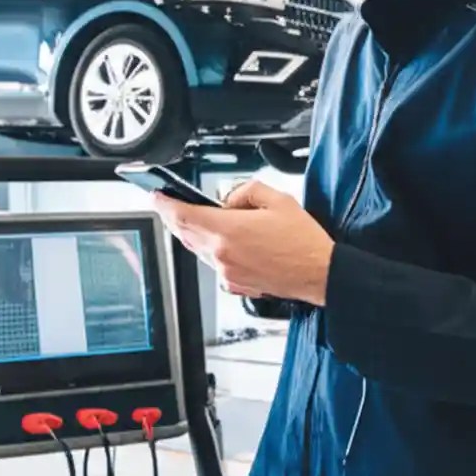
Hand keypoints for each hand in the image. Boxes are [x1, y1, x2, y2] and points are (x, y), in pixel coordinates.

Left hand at [151, 181, 334, 306]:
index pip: (182, 216)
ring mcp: (227, 272)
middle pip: (185, 234)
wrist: (319, 274)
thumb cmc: (303, 242)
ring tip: (207, 219)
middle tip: (170, 204)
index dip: (164, 205)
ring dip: (196, 233)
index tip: (157, 196)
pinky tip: (230, 241)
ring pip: (198, 249)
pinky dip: (214, 250)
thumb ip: (245, 191)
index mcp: (228, 232)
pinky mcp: (235, 284)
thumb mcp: (277, 199)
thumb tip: (229, 199)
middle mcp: (222, 255)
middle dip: (174, 217)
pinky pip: (214, 264)